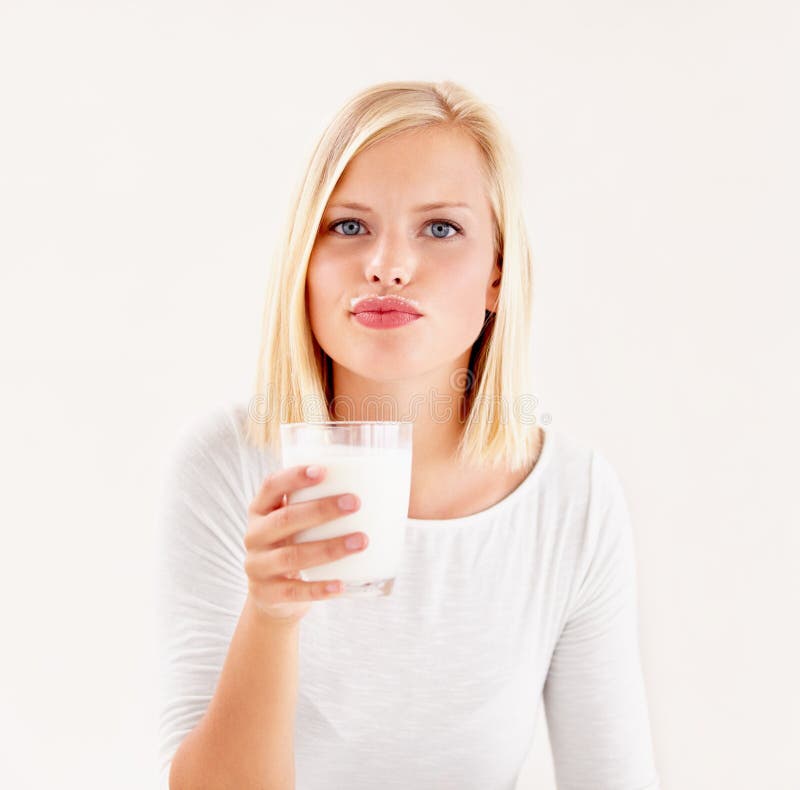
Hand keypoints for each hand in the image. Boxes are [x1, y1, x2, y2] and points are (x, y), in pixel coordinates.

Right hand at [243, 464, 367, 624]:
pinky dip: (320, 589)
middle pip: (284, 519)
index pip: (271, 486)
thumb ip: (317, 503)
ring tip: (362, 541)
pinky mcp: (268, 594)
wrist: (272, 595)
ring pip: (293, 556)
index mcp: (260, 510)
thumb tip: (376, 483)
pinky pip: (295, 591)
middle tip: (355, 503)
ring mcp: (258, 567)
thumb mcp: (295, 524)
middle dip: (321, 510)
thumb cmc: (294, 545)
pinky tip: (341, 585)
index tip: (323, 471)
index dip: (293, 477)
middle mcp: (254, 536)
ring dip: (329, 548)